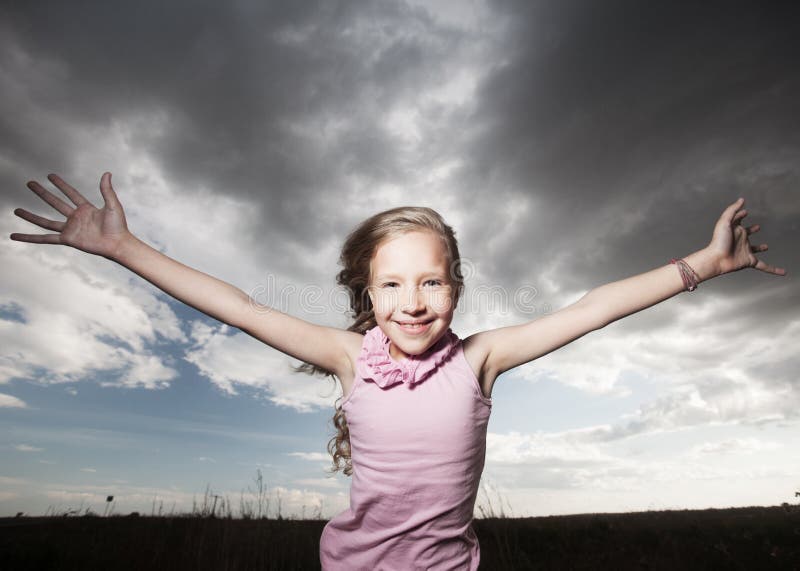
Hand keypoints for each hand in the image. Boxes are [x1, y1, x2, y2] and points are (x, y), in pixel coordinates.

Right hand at [10, 172, 131, 259]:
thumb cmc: (118, 226)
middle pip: (55, 203)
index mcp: (86, 208)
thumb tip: (107, 173)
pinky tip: (17, 236)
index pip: (70, 193)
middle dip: (42, 193)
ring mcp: (70, 229)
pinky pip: (45, 238)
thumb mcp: (113, 205)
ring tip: (16, 211)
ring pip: (45, 222)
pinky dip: (30, 238)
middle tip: (30, 183)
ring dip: (31, 216)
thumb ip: (107, 190)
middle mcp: (76, 218)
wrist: (117, 243)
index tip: (50, 176)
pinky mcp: (67, 239)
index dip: (60, 184)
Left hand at [706, 197, 785, 275]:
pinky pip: (764, 266)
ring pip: (755, 249)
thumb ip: (733, 210)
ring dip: (760, 248)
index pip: (738, 220)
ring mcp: (745, 251)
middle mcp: (740, 240)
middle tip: (757, 227)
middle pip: (747, 234)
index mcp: (735, 230)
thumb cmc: (719, 241)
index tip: (745, 211)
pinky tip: (781, 272)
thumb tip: (741, 200)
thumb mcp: (725, 221)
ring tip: (766, 247)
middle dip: (752, 230)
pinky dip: (773, 269)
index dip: (741, 215)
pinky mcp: (749, 261)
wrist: (717, 259)